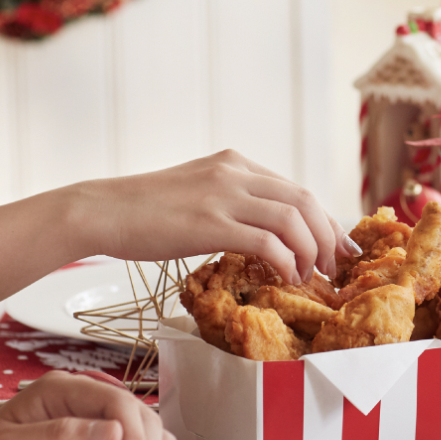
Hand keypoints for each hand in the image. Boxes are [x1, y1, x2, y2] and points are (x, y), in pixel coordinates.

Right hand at [72, 150, 359, 284]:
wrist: (101, 211)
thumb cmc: (146, 210)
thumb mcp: (199, 191)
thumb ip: (234, 200)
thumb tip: (267, 230)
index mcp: (236, 163)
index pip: (297, 189)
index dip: (324, 219)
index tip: (339, 245)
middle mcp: (235, 172)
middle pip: (304, 200)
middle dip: (327, 235)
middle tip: (335, 266)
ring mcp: (223, 195)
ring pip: (292, 218)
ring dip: (310, 250)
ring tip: (311, 276)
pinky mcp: (209, 223)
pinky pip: (266, 241)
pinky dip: (284, 260)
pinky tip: (285, 276)